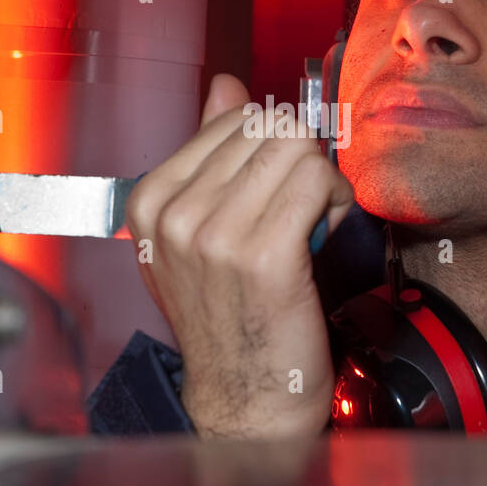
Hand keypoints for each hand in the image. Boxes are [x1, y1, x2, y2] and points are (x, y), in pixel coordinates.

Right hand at [125, 73, 353, 438]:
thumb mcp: (196, 231)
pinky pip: (316, 181)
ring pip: (296, 147)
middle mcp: (175, 215)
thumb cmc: (230, 317)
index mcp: (150, 201)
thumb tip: (225, 85)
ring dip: (321, 178)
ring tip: (316, 218)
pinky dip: (336, 199)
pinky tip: (328, 229)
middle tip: (307, 201)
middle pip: (267, 126)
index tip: (279, 186)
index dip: (271, 145)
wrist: (247, 400)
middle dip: (300, 155)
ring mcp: (215, 236)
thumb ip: (209, 153)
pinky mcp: (264, 257)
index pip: (233, 118)